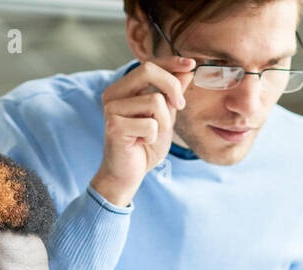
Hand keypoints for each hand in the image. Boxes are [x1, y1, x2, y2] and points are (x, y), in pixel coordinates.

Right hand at [89, 57, 194, 206]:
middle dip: (172, 86)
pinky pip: (150, 124)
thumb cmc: (145, 147)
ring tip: (152, 135)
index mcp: (123, 89)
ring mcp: (111, 109)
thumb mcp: (165, 117)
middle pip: (148, 71)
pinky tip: (141, 144)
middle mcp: (113, 94)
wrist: (128, 174)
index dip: (171, 63)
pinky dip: (154, 137)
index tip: (191, 64)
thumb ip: (172, 95)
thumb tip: (187, 71)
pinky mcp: (114, 126)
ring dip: (163, 122)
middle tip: (180, 106)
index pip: (148, 65)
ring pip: (154, 101)